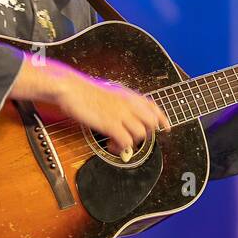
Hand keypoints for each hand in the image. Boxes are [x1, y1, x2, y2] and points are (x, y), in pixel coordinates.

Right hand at [54, 67, 169, 155]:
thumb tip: (128, 115)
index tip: (165, 127)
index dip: (162, 118)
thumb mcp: (110, 93)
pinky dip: (121, 148)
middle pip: (151, 123)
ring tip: (119, 144)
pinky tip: (112, 146)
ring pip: (141, 134)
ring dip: (132, 143)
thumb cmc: (86, 92)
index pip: (153, 106)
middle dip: (145, 134)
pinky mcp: (110, 124)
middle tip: (133, 138)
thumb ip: (122, 103)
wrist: (72, 89)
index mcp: (129, 96)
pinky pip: (126, 141)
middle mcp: (129, 105)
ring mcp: (121, 114)